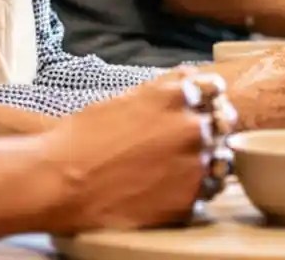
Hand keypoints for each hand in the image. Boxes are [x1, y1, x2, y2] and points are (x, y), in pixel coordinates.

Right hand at [42, 75, 213, 231]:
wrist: (60, 181)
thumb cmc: (82, 137)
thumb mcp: (127, 98)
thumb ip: (165, 91)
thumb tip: (190, 85)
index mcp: (177, 95)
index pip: (215, 89)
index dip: (207, 99)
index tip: (201, 107)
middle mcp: (193, 126)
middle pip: (224, 122)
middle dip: (210, 128)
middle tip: (188, 140)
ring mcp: (194, 164)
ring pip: (221, 158)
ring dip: (207, 160)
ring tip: (179, 167)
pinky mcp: (188, 198)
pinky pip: (207, 190)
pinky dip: (195, 189)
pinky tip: (170, 187)